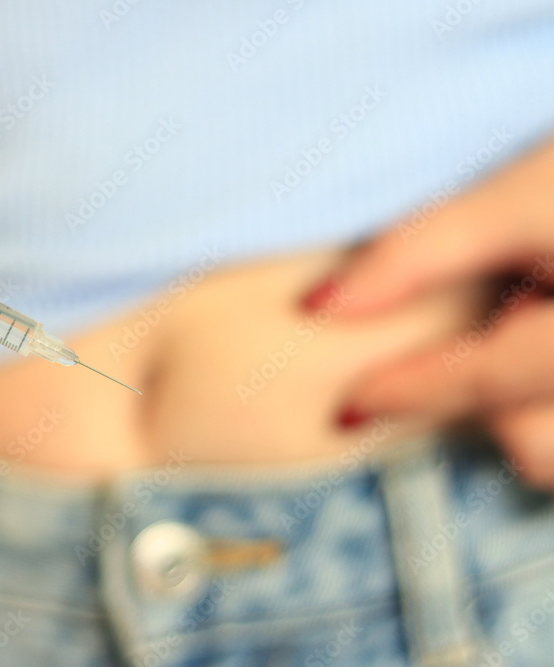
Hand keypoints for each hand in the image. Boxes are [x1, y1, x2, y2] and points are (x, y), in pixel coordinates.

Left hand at [301, 137, 553, 485]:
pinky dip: (548, 417)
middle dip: (488, 402)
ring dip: (532, 419)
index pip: (482, 382)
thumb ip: (420, 254)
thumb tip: (322, 308)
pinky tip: (542, 355)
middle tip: (497, 323)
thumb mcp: (525, 196)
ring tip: (536, 329)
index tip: (349, 407)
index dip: (407, 393)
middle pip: (534, 445)